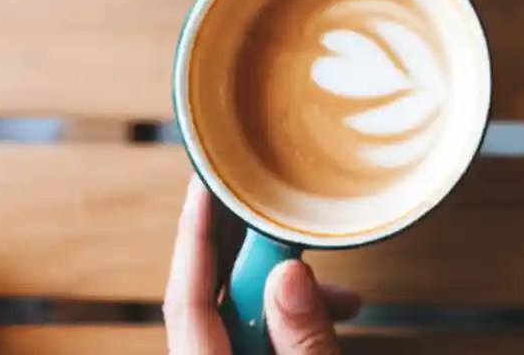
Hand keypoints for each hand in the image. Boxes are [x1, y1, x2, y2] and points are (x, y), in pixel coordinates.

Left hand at [165, 176, 362, 354]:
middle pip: (211, 297)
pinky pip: (258, 335)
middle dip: (249, 250)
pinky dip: (290, 317)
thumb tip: (290, 274)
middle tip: (267, 198)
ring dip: (283, 288)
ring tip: (335, 287)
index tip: (206, 184)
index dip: (196, 235)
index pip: (188, 298)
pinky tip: (333, 311)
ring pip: (240, 315)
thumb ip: (304, 339)